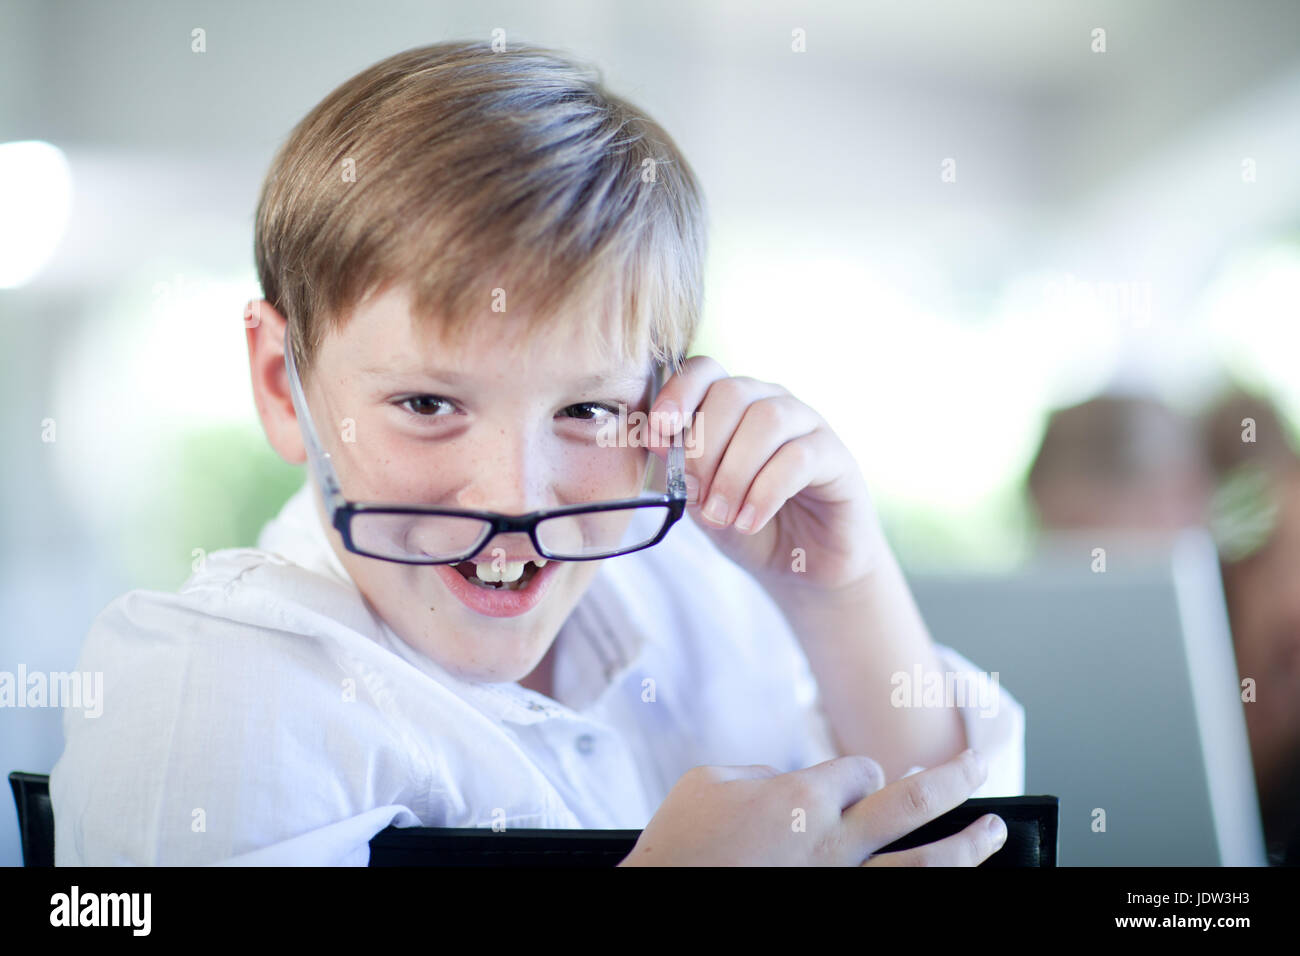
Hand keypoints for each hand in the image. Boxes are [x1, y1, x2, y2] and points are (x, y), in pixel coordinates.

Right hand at [619, 748, 1006, 865]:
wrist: (660, 900)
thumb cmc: (678, 844)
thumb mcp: (708, 783)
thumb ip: (759, 772)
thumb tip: (785, 780)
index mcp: (801, 797)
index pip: (861, 771)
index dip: (860, 775)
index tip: (854, 784)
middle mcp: (833, 841)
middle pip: (915, 802)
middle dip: (955, 778)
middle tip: (980, 763)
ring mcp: (839, 885)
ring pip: (925, 865)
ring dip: (968, 846)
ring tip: (994, 830)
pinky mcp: (833, 911)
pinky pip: (897, 901)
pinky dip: (926, 889)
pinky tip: (949, 882)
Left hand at [648, 357, 882, 596]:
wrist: (803, 567)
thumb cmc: (748, 525)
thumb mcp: (702, 500)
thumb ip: (680, 471)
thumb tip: (659, 445)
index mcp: (734, 404)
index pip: (704, 370)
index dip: (677, 394)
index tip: (656, 437)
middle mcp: (771, 401)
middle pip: (731, 393)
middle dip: (703, 448)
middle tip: (695, 497)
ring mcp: (808, 424)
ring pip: (767, 420)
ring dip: (734, 472)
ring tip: (721, 516)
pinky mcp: (836, 456)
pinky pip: (798, 457)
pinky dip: (764, 492)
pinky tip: (748, 523)